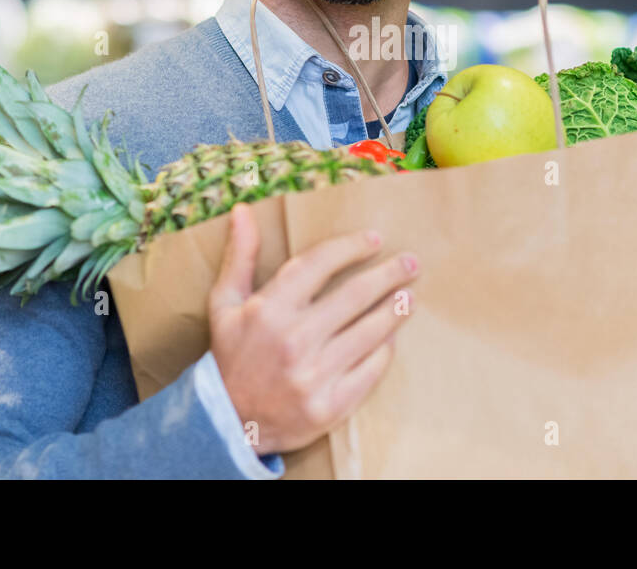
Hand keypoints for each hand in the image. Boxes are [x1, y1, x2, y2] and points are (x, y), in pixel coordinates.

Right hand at [207, 203, 418, 455]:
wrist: (229, 424)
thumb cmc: (231, 356)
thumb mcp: (225, 304)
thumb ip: (240, 257)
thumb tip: (242, 211)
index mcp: (269, 309)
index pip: (319, 264)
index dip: (351, 247)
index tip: (375, 239)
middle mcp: (294, 340)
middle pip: (355, 295)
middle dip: (389, 274)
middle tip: (411, 263)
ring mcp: (314, 375)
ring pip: (370, 332)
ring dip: (396, 309)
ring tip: (410, 296)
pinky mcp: (331, 406)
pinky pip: (371, 369)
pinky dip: (385, 350)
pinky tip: (392, 337)